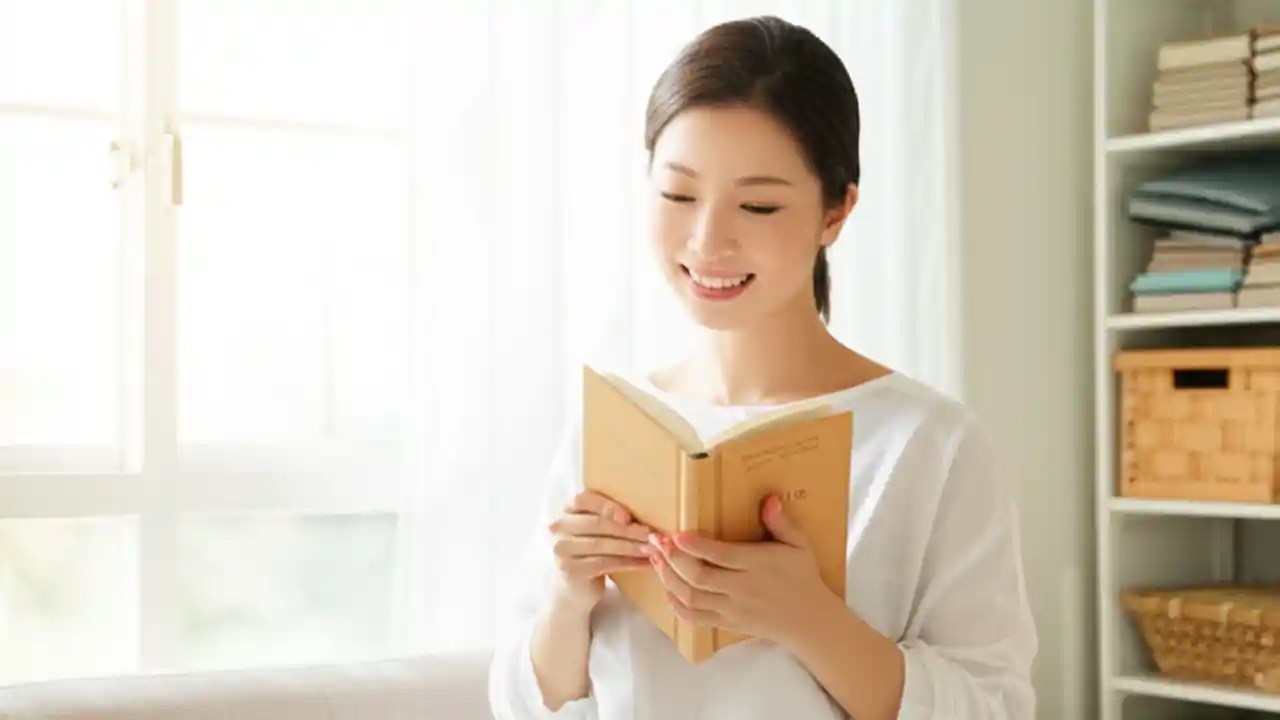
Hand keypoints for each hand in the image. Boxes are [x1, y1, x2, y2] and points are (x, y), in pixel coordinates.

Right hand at [549, 491, 651, 615]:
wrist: (575, 585)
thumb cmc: (593, 548)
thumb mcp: (598, 528)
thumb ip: (611, 515)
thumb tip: (648, 511)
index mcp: (567, 508)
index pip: (582, 500)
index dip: (605, 506)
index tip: (628, 516)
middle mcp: (559, 527)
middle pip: (595, 524)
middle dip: (627, 529)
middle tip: (651, 534)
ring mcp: (562, 549)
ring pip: (601, 545)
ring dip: (631, 547)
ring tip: (653, 549)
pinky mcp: (570, 569)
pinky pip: (603, 564)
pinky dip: (627, 563)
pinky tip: (645, 563)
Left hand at [646, 495, 840, 644]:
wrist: (809, 621)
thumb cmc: (802, 577)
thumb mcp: (799, 545)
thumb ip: (782, 522)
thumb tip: (769, 499)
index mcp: (757, 565)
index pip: (719, 556)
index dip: (694, 545)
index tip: (676, 534)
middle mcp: (742, 588)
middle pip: (698, 577)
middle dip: (672, 559)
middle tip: (655, 541)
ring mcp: (732, 609)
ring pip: (691, 597)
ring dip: (667, 578)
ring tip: (654, 559)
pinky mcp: (726, 623)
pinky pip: (694, 617)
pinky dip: (676, 605)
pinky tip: (667, 588)